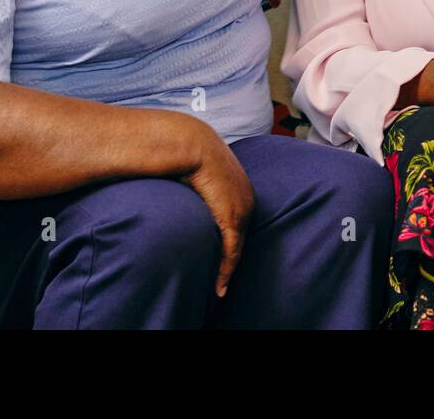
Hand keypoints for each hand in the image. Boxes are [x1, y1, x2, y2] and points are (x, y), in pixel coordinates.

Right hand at [177, 117, 254, 297]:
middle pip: (240, 238)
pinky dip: (225, 272)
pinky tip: (220, 288)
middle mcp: (247, 199)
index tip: (222, 259)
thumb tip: (186, 189)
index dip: (230, 243)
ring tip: (219, 291)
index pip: (238, 223)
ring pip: (236, 249)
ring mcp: (242, 209)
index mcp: (241, 187)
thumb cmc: (188, 152)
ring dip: (228, 271)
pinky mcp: (232, 218)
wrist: (192, 143)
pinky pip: (231, 252)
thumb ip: (196, 183)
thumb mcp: (197, 169)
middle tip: (221, 283)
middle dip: (231, 261)